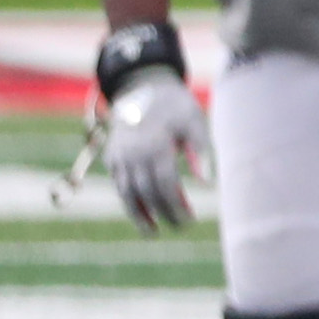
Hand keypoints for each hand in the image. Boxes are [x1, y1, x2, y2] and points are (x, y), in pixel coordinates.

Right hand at [105, 69, 210, 228]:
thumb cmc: (175, 106)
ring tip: (152, 231)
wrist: (142, 86)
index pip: (165, 185)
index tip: (190, 219)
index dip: (177, 206)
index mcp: (154, 145)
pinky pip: (119, 184)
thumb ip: (200, 151)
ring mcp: (119, 156)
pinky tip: (142, 212)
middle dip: (163, 213)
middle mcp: (132, 153)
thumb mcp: (193, 121)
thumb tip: (206, 183)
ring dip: (139, 215)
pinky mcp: (112, 156)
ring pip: (126, 193)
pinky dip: (129, 200)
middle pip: (147, 193)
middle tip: (181, 225)